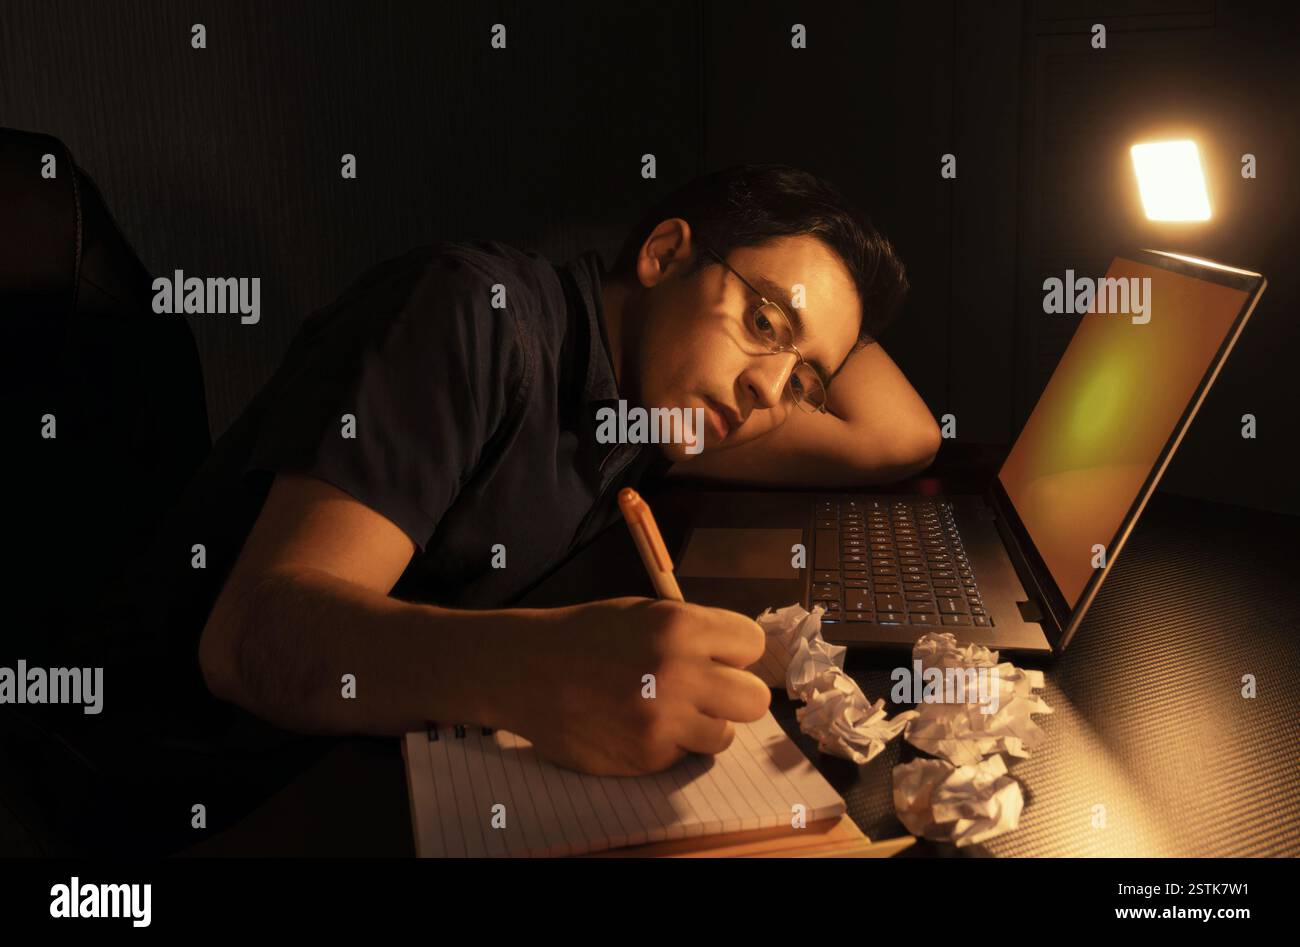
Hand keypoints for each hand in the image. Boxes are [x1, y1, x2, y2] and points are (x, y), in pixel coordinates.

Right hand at [504, 597, 770, 775]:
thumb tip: (740, 659)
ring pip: (726, 735)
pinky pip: (687, 754)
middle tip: (706, 692)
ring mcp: (664, 718)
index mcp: (680, 626)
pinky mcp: (648, 754)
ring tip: (671, 711)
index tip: (720, 658)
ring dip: (705, 725)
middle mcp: (679, 672)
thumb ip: (695, 633)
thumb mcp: (645, 614)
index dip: (736, 653)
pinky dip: (671, 744)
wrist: (527, 670)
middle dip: (734, 695)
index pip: (753, 644)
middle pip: (755, 699)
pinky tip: (640, 725)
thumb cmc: (588, 636)